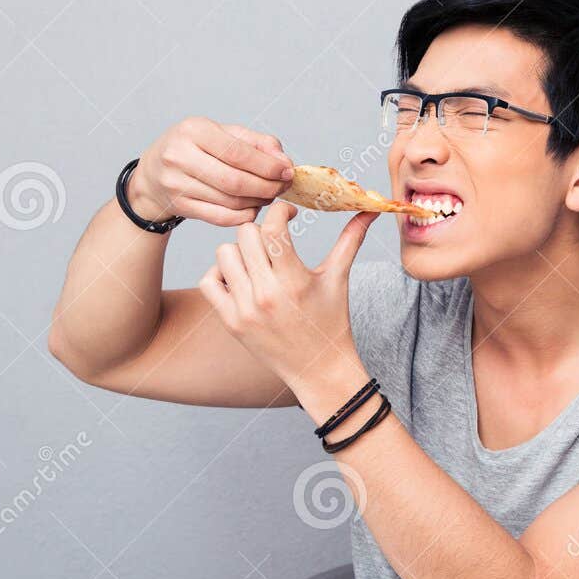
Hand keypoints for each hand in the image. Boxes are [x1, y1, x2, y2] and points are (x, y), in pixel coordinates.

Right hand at [128, 118, 292, 227]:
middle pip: (236, 180)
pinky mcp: (179, 206)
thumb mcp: (220, 134)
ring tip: (269, 195)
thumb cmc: (193, 150)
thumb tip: (283, 161)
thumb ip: (255, 143)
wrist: (152, 175)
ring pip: (230, 201)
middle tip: (283, 187)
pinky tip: (253, 208)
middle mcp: (180, 156)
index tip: (287, 171)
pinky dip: (243, 215)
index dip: (268, 165)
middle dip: (267, 186)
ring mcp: (176, 183)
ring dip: (258, 201)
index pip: (238, 152)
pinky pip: (220, 217)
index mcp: (193, 130)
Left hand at [197, 200, 378, 397]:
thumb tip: (370, 209)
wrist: (319, 370)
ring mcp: (245, 309)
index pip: (273, 229)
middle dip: (260, 231)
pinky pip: (209, 282)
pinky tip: (240, 278)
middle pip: (246, 235)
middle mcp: (267, 295)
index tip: (288, 214)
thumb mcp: (338, 279)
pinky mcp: (231, 321)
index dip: (279, 211)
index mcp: (295, 281)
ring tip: (257, 260)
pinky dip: (221, 274)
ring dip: (240, 251)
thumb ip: (351, 240)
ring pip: (225, 254)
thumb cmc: (332, 322)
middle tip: (273, 239)